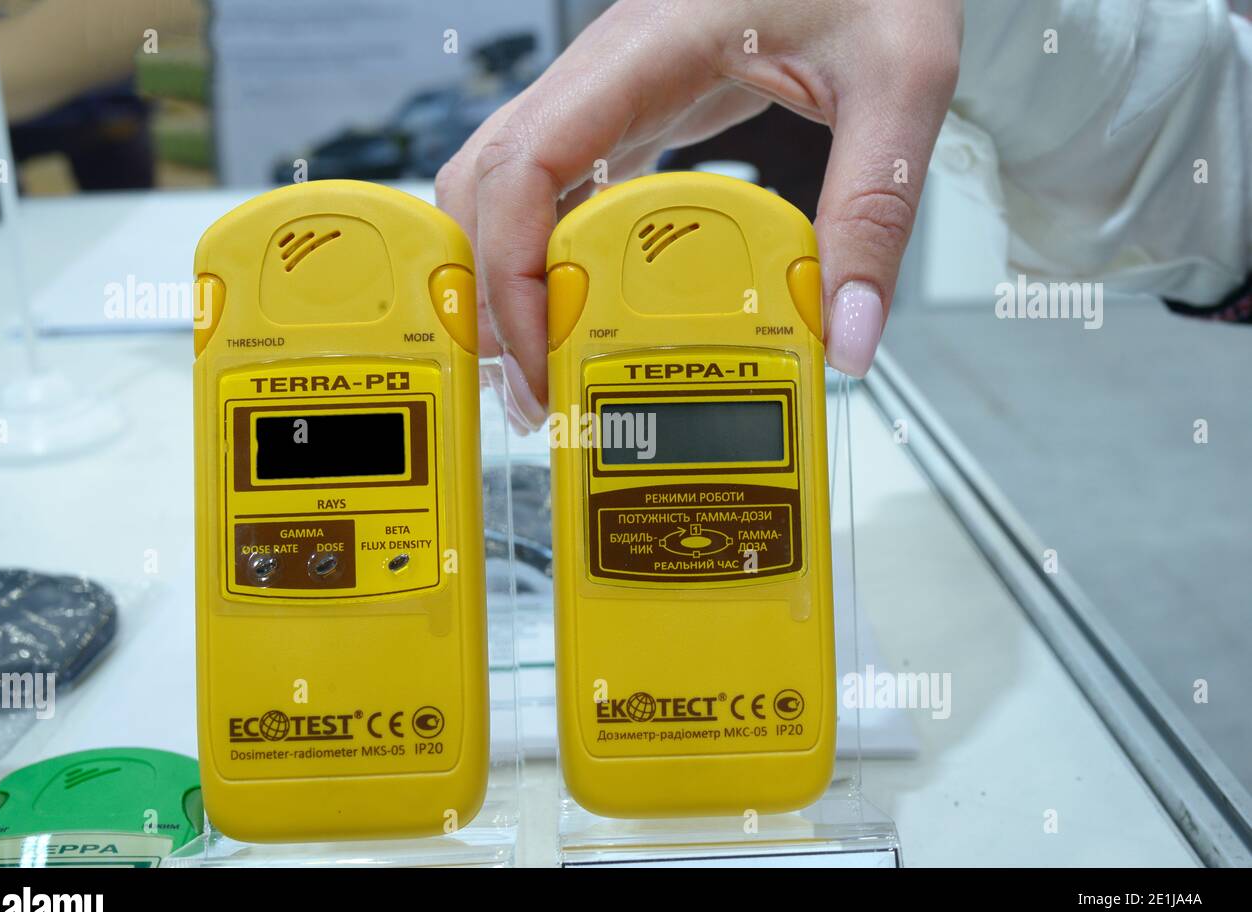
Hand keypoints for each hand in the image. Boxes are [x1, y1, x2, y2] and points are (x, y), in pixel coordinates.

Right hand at [437, 0, 961, 429]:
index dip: (510, 272)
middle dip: (487, 294)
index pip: (524, 166)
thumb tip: (844, 334)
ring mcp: (606, 97)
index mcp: (643, 52)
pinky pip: (558, 194)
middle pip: (484, 186)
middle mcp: (602, 76)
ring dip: (506, 280)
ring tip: (545, 367)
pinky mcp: (629, 118)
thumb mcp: (898, 80)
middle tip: (529, 388)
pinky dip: (550, 261)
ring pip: (505, 191)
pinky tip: (581, 315)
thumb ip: (874, 206)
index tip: (541, 354)